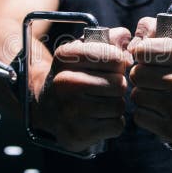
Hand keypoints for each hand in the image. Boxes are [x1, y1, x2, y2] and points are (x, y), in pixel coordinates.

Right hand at [30, 27, 132, 152]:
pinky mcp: (77, 135)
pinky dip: (114, 123)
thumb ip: (109, 38)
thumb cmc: (74, 74)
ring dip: (116, 105)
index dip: (119, 62)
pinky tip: (99, 118)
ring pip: (118, 106)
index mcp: (65, 57)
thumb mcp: (85, 49)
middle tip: (107, 88)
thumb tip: (126, 37)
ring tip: (102, 102)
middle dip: (118, 86)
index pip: (114, 57)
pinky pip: (116, 126)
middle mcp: (63, 83)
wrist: (46, 106)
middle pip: (119, 84)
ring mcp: (69, 111)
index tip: (113, 66)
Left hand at [128, 17, 171, 147]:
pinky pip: (139, 117)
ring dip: (143, 94)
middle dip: (141, 75)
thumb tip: (132, 45)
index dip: (142, 53)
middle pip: (136, 74)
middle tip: (153, 78)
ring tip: (159, 93)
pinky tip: (161, 110)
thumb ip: (152, 27)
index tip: (149, 57)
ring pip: (137, 96)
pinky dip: (145, 113)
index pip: (142, 51)